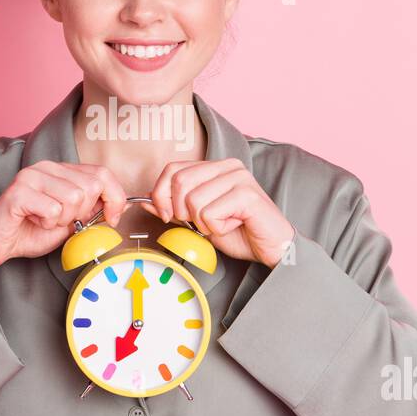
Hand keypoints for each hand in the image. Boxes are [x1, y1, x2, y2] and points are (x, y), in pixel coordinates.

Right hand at [0, 161, 126, 283]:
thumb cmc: (31, 232)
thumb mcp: (71, 222)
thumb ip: (92, 209)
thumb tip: (119, 205)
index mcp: (61, 170)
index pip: (102, 173)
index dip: (115, 198)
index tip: (112, 218)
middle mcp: (47, 166)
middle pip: (90, 186)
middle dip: (83, 213)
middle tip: (62, 221)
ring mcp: (31, 175)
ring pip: (73, 198)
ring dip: (63, 219)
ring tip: (46, 221)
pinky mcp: (19, 191)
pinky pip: (53, 209)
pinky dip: (48, 223)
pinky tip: (34, 221)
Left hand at [140, 158, 295, 267]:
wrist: (272, 249)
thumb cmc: (240, 233)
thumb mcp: (198, 221)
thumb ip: (174, 208)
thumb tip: (144, 201)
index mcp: (215, 166)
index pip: (172, 169)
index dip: (161, 194)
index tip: (169, 216)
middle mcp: (227, 166)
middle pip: (179, 183)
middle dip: (182, 211)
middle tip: (201, 224)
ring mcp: (239, 178)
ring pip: (193, 201)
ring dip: (203, 223)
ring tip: (222, 224)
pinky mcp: (247, 194)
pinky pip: (210, 213)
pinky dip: (216, 228)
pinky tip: (234, 225)